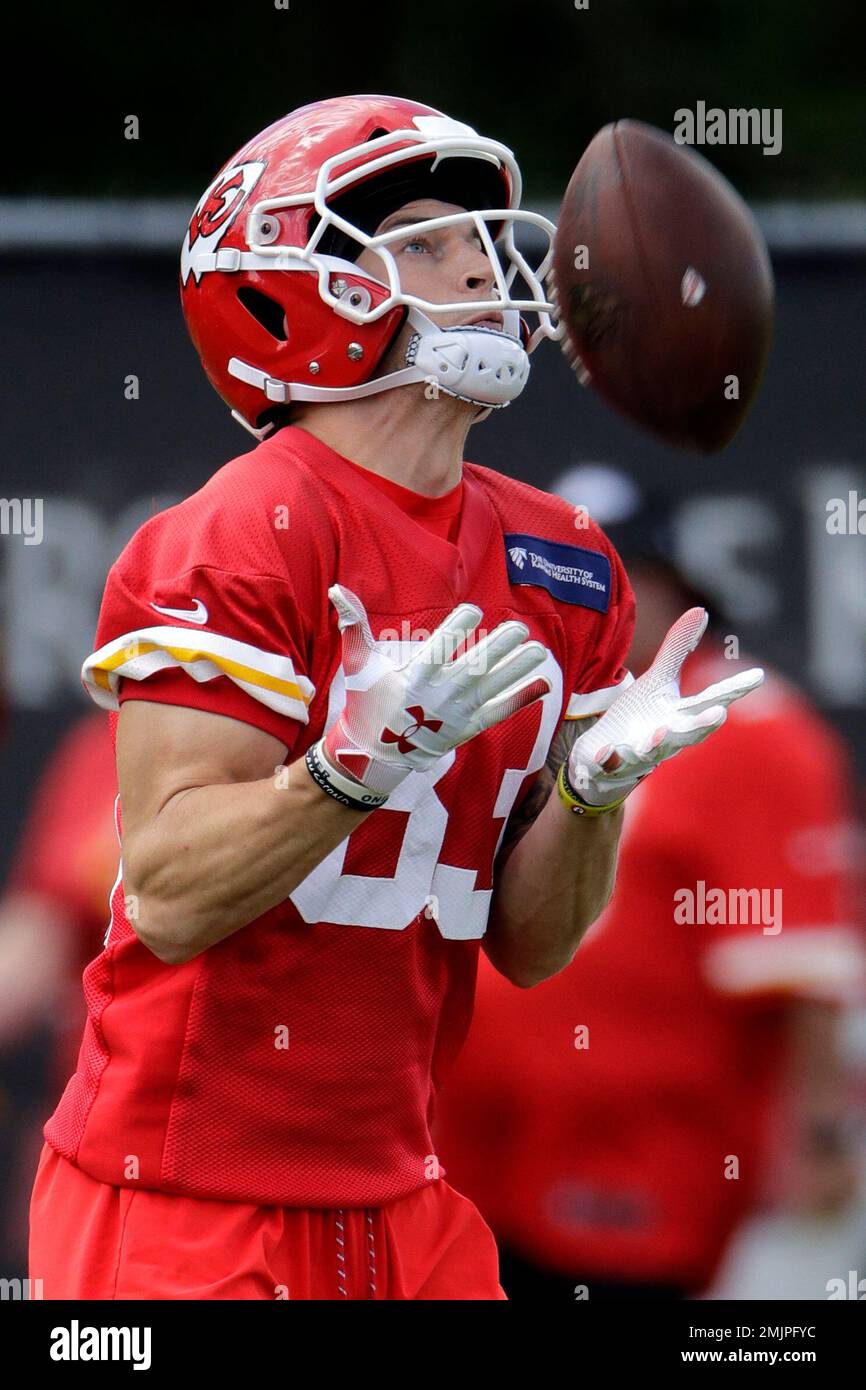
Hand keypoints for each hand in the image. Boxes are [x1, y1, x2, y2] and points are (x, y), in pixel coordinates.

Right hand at [320, 584, 551, 795]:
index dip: (458, 628)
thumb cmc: (366, 703)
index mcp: (413, 677)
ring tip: (539, 650)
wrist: (373, 755)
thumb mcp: (358, 664)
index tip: (475, 610)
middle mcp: (438, 696)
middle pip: (474, 668)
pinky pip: (499, 713)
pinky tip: (543, 685)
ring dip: (517, 670)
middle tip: (520, 628)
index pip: (439, 649)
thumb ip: (353, 626)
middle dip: (499, 648)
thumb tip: (338, 589)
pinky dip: (521, 699)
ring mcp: (455, 714)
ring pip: (492, 688)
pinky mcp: (467, 730)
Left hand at [568, 608, 763, 806]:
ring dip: (655, 744)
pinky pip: (610, 763)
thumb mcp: (658, 680)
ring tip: (657, 734)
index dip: (734, 689)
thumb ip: (678, 648)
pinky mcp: (610, 763)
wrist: (606, 757)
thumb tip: (701, 609)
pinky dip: (609, 759)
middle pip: (688, 733)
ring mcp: (639, 754)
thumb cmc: (641, 716)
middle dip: (702, 725)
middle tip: (719, 715)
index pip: (711, 701)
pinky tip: (606, 752)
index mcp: (682, 717)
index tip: (758, 676)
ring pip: (650, 752)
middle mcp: (666, 738)